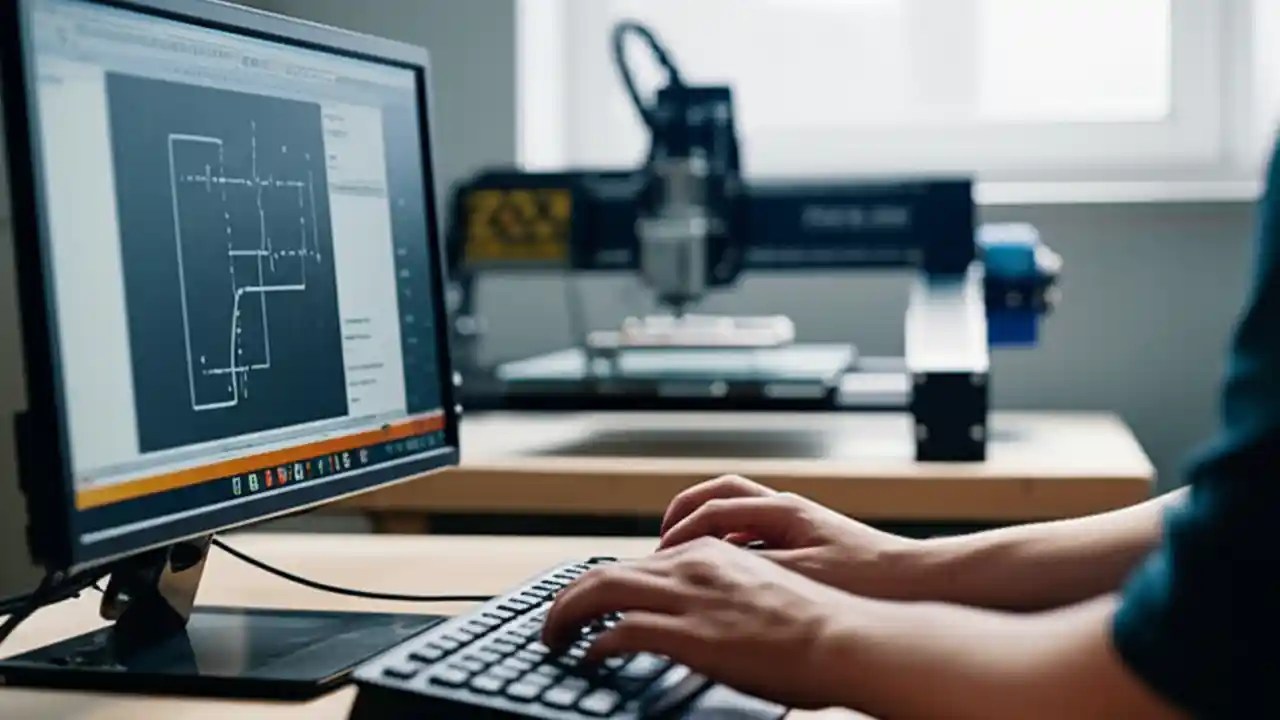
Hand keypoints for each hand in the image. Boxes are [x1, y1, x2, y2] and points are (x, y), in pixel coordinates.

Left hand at [542, 538, 860, 708]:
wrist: (845, 638)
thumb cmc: (817, 625)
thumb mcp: (763, 592)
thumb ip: (725, 594)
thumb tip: (704, 618)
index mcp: (711, 554)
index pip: (638, 562)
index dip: (604, 583)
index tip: (588, 603)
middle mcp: (692, 565)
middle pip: (607, 571)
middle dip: (570, 596)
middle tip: (554, 621)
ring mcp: (689, 596)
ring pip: (601, 590)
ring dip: (567, 613)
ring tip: (553, 636)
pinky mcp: (688, 632)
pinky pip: (621, 631)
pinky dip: (595, 642)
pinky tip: (587, 655)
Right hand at [659, 475, 924, 599]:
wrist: (915, 581)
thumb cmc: (866, 578)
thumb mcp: (800, 575)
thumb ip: (750, 567)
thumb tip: (707, 565)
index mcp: (782, 510)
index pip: (713, 509)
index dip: (680, 531)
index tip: (659, 556)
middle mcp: (787, 509)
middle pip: (721, 493)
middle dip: (685, 511)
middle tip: (662, 538)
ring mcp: (796, 523)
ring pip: (737, 511)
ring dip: (706, 526)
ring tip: (684, 552)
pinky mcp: (805, 542)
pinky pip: (753, 533)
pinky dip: (728, 544)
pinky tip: (724, 571)